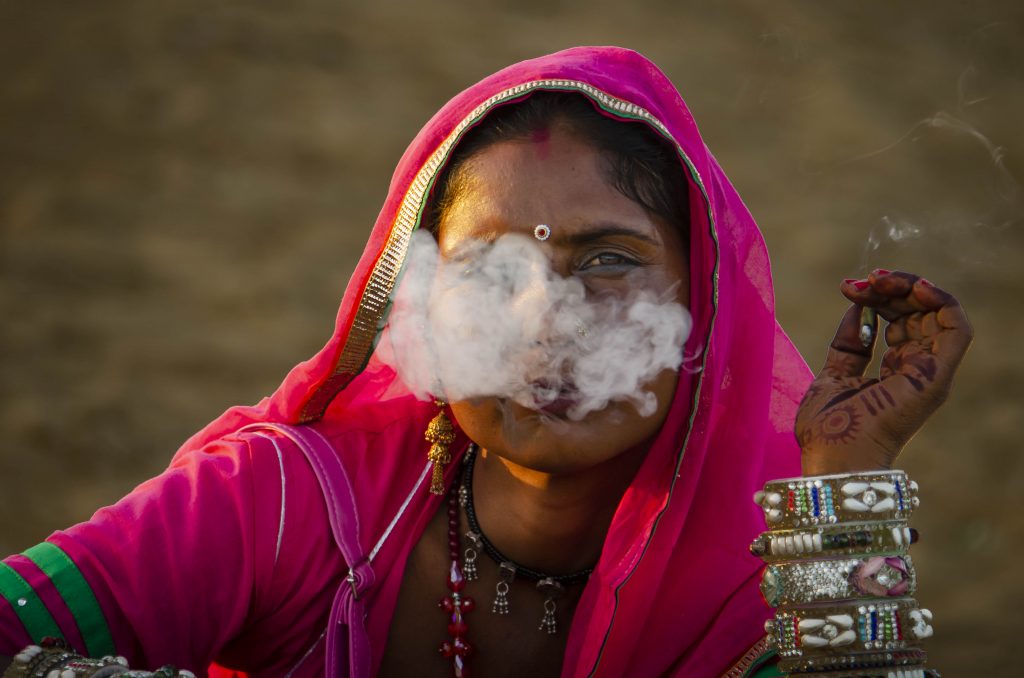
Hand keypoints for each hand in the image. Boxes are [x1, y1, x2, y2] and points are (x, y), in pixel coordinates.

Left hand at [796, 269, 972, 474]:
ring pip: (938, 313)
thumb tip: (858, 307)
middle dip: (892, 287)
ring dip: (911, 287)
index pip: (901, 321)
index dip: (878, 297)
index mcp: (897, 372)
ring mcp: (929, 373)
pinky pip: (957, 329)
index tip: (848, 287)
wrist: (832, 456)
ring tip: (879, 280)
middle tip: (862, 281)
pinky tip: (915, 287)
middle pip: (920, 312)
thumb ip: (850, 343)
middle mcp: (918, 370)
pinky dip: (941, 301)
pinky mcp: (936, 376)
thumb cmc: (827, 429)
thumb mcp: (835, 373)